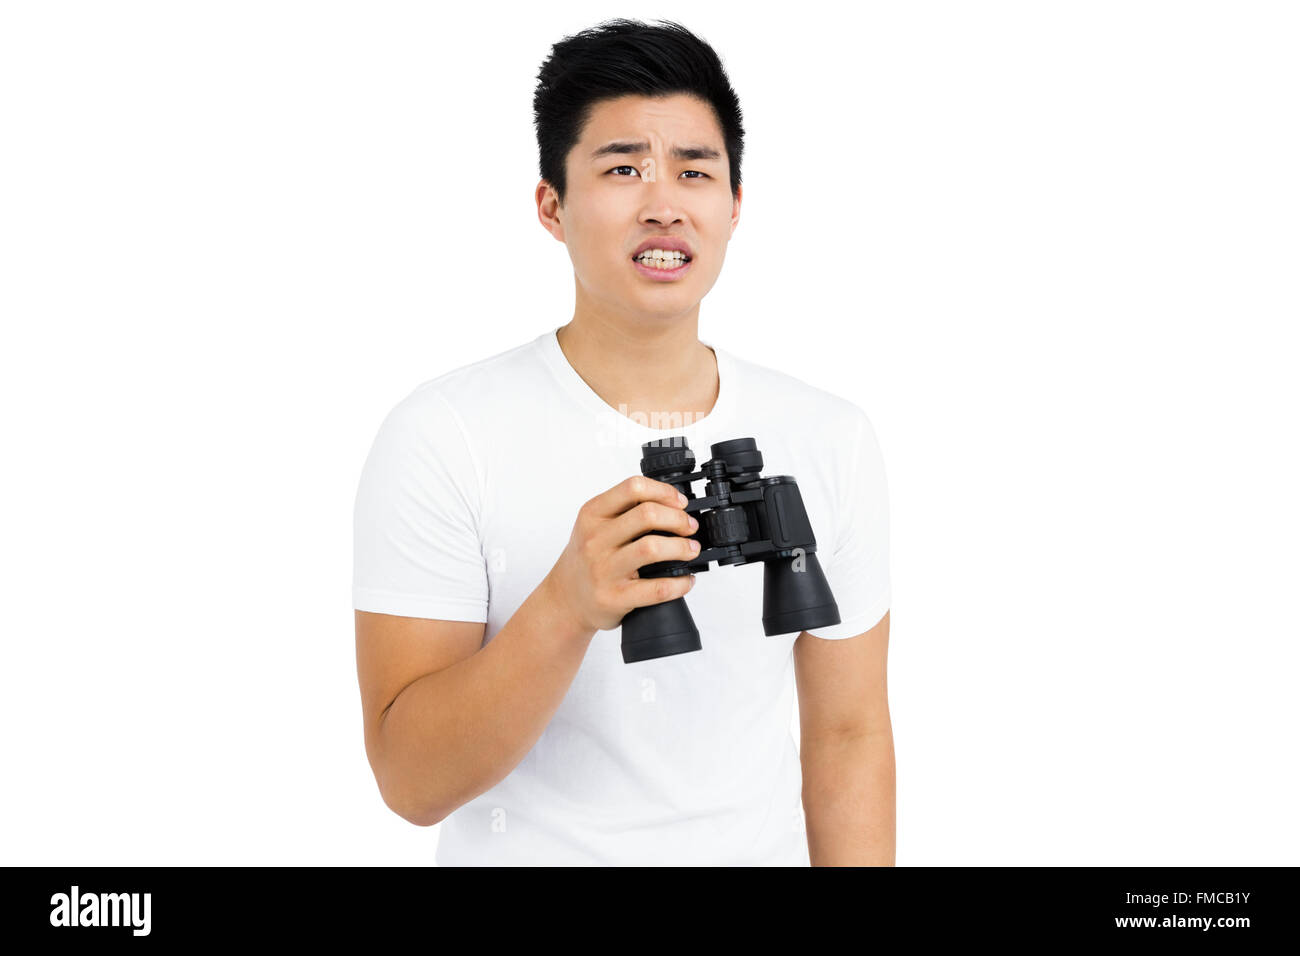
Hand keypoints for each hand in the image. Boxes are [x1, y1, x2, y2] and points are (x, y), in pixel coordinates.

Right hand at [545, 475, 701, 632]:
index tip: (679, 502)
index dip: (664, 492)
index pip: (633, 488)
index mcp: (592, 515)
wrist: (565, 598)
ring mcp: (604, 569)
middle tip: (689, 527)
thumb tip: (672, 503)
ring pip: (652, 548)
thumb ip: (623, 510)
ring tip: (691, 550)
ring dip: (682, 547)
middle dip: (678, 519)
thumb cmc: (585, 559)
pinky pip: (657, 588)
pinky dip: (679, 583)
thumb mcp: (593, 525)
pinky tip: (685, 580)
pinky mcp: (615, 597)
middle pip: (647, 515)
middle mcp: (595, 539)